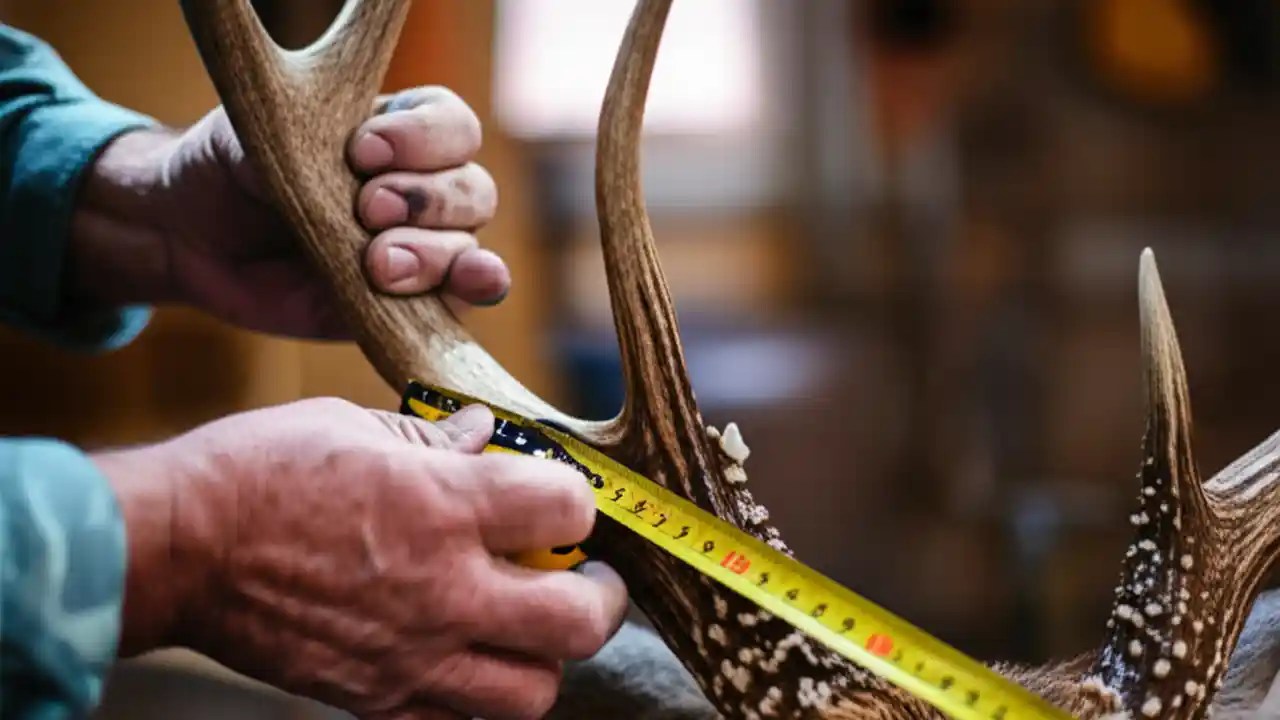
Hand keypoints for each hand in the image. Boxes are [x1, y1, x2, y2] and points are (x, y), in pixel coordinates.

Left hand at [71, 86, 507, 338]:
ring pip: (468, 247)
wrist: (195, 236)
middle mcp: (426, 190)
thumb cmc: (234, 169)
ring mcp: (424, 251)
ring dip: (432, 254)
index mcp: (403, 132)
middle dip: (423, 201)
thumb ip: (306, 145)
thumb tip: (350, 173)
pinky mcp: (412, 306)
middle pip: (473, 191)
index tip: (363, 149)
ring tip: (376, 264)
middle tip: (366, 208)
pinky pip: (462, 301)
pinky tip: (470, 285)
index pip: (451, 126)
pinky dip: (475, 290)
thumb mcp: (259, 134)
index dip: (422, 137)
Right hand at [95, 399, 627, 719]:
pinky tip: (463, 660)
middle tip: (584, 579)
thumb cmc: (261, 472)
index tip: (563, 503)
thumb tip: (485, 435)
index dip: (579, 502)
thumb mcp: (355, 427)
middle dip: (600, 598)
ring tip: (527, 627)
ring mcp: (411, 656)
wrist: (176, 547)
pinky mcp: (373, 698)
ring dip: (546, 659)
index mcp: (445, 507)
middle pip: (580, 622)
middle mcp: (444, 590)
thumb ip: (434, 441)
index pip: (570, 511)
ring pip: (533, 693)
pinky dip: (475, 700)